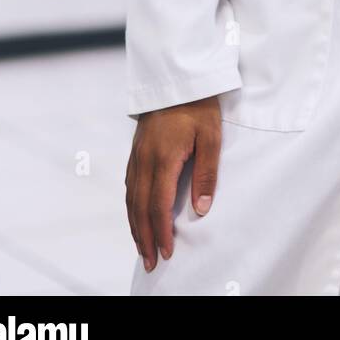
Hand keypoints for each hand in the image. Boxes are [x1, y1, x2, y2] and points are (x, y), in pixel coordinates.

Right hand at [125, 96, 221, 271]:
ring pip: (131, 198)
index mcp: (163, 158)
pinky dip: (131, 206)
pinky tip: (136, 214)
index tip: (167, 252)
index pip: (159, 205)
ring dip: (135, 225)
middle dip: (145, 237)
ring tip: (142, 247)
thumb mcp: (210, 136)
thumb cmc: (198, 105)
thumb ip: (206, 173)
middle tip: (150, 262)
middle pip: (140, 207)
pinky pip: (129, 184)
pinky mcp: (136, 149)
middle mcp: (145, 159)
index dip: (162, 231)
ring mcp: (137, 154)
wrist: (177, 77)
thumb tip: (202, 208)